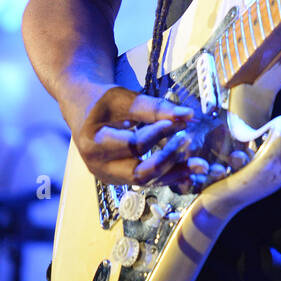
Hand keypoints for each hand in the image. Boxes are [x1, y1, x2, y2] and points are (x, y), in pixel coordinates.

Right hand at [73, 86, 208, 189]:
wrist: (81, 108)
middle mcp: (98, 166)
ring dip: (174, 173)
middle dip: (168, 161)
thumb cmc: (102, 101)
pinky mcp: (118, 179)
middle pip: (138, 173)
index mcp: (93, 143)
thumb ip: (154, 108)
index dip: (158, 134)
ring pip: (145, 182)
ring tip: (199, 165)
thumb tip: (187, 116)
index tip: (179, 123)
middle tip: (191, 144)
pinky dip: (167, 176)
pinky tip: (188, 172)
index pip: (133, 145)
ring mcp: (108, 176)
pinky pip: (145, 181)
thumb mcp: (124, 98)